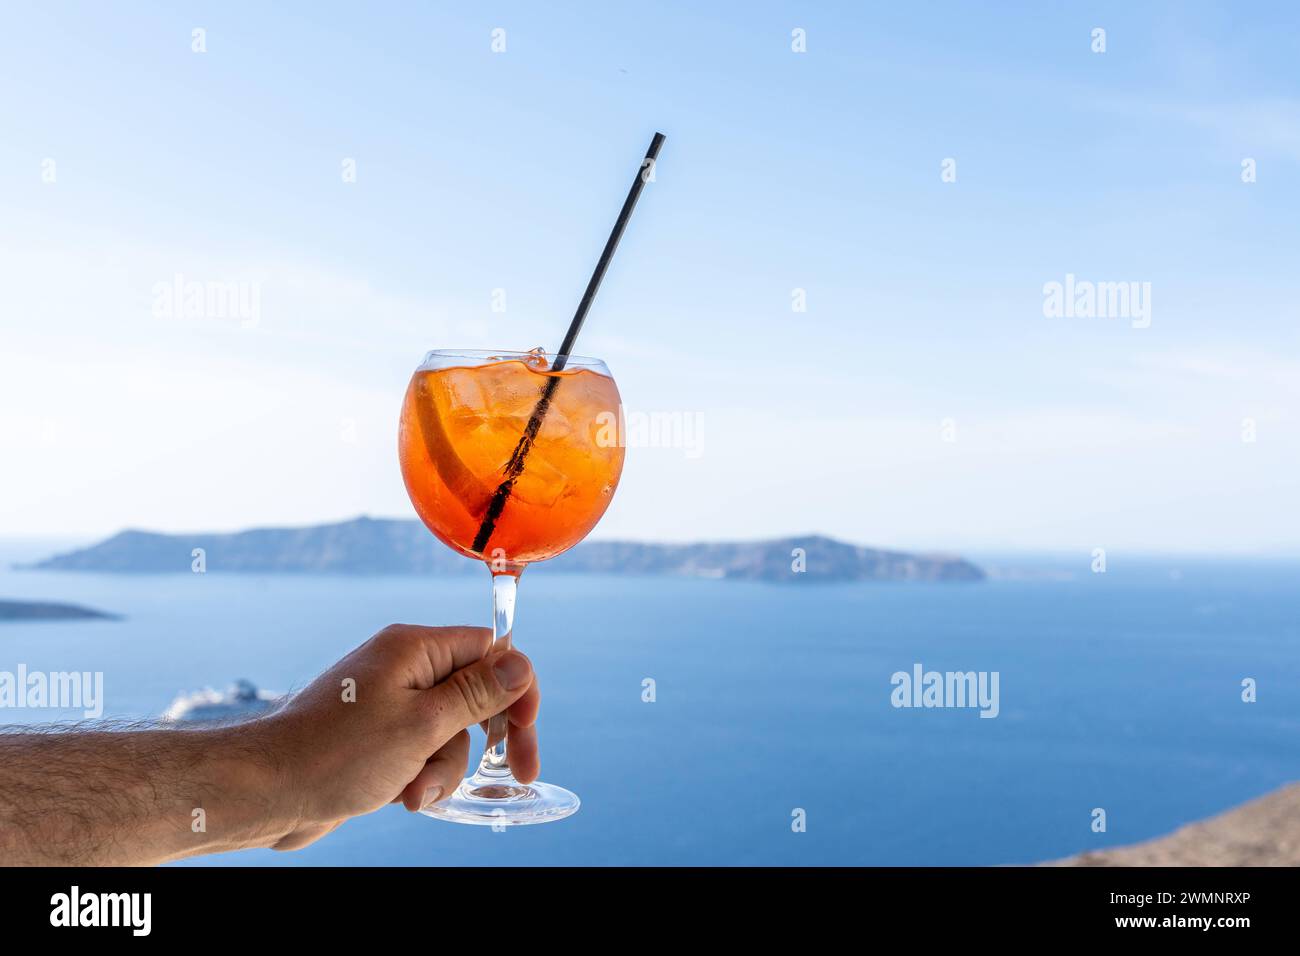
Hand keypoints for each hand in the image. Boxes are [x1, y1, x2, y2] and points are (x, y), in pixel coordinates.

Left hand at [262, 624, 539, 850]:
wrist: (266, 791)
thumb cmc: (335, 755)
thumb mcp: (423, 725)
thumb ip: (477, 694)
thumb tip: (520, 664)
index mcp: (415, 648)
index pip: (490, 650)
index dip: (517, 690)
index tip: (527, 733)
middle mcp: (404, 668)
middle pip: (476, 695)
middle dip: (482, 740)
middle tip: (519, 774)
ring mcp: (389, 703)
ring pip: (449, 734)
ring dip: (443, 769)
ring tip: (413, 791)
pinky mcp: (376, 737)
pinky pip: (421, 752)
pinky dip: (419, 776)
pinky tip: (398, 795)